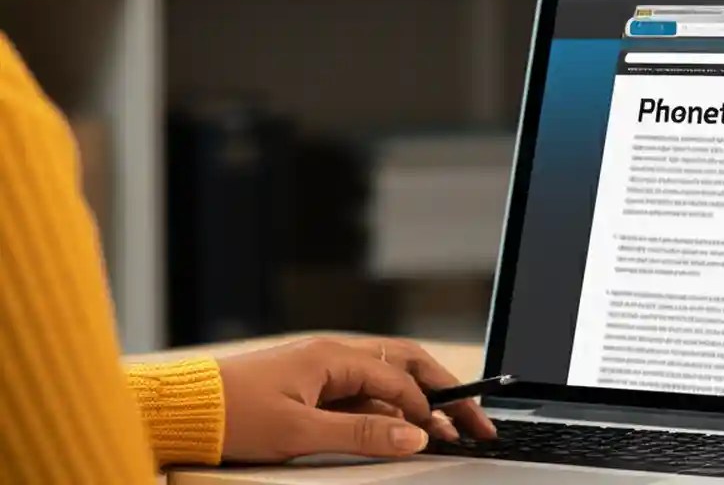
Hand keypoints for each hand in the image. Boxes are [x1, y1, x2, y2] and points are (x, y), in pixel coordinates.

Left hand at [216, 336, 497, 462]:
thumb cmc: (232, 415)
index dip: (431, 410)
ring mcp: (321, 371)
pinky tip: (399, 432)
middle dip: (444, 394)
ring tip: (446, 429)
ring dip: (417, 405)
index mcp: (333, 357)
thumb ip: (362, 435)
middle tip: (475, 421)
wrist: (179, 412)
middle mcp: (332, 357)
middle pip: (405, 367)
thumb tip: (415, 436)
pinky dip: (387, 413)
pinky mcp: (309, 389)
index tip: (454, 435)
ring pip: (386, 382)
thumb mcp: (300, 432)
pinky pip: (360, 397)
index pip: (400, 381)